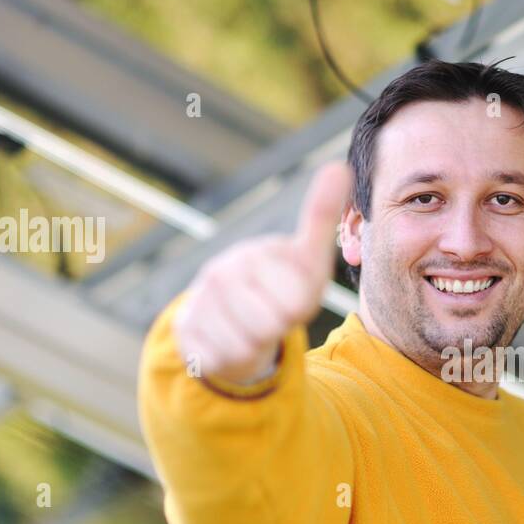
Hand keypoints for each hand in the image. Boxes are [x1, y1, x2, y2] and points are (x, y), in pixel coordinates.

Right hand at [173, 161, 351, 384]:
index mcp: (258, 253)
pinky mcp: (186, 329)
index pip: (297, 303)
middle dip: (279, 328)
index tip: (292, 297)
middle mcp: (224, 271)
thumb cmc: (280, 291)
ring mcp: (201, 299)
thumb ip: (321, 218)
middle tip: (271, 316)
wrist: (233, 323)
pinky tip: (230, 339)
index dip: (300, 310)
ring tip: (252, 327)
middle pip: (272, 324)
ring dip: (257, 345)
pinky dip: (233, 358)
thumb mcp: (309, 263)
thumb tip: (338, 166)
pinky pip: (223, 357)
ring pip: (247, 343)